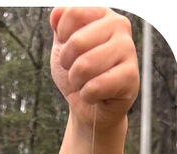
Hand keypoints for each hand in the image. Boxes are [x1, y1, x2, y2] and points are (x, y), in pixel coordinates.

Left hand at [50, 7, 138, 129]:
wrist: (88, 106)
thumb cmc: (78, 74)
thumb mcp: (62, 48)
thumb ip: (59, 27)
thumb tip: (57, 12)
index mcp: (103, 14)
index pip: (72, 14)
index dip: (62, 39)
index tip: (70, 51)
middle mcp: (120, 26)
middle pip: (76, 42)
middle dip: (68, 64)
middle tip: (77, 71)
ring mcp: (129, 49)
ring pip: (84, 66)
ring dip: (77, 81)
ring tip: (87, 82)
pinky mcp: (131, 76)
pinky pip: (94, 87)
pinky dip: (87, 96)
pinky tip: (97, 94)